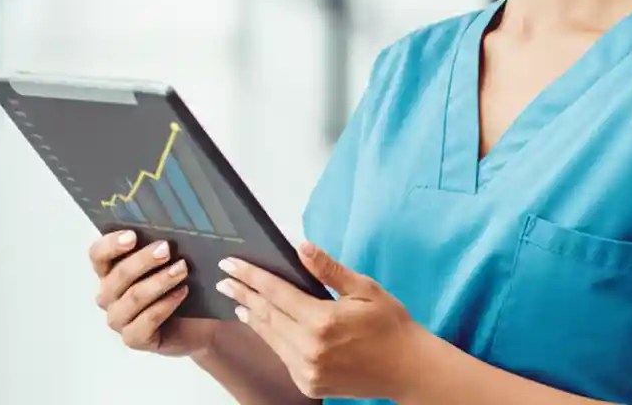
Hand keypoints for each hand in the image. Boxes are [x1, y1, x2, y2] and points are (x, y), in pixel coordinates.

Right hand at [89, 230, 220, 357]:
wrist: (200, 322)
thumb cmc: (180, 285)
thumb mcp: (170, 261)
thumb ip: (159, 247)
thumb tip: (165, 230)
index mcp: (110, 271)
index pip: (98, 255)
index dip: (111, 244)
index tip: (133, 235)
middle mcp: (109, 295)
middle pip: (118, 275)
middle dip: (143, 260)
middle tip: (167, 249)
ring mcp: (119, 319)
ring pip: (133, 297)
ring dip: (159, 281)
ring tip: (182, 269)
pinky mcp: (134, 338)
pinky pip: (146, 321)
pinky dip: (165, 304)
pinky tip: (182, 292)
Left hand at [214, 240, 423, 400]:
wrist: (407, 369)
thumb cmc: (390, 325)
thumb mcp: (364, 289)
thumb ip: (328, 270)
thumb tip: (301, 247)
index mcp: (322, 321)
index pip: (276, 292)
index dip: (250, 276)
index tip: (231, 264)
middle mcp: (309, 348)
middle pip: (266, 314)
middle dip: (243, 294)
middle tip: (225, 280)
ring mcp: (307, 370)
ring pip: (270, 337)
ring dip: (252, 317)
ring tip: (238, 301)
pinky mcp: (308, 383)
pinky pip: (282, 355)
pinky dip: (270, 337)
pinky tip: (263, 325)